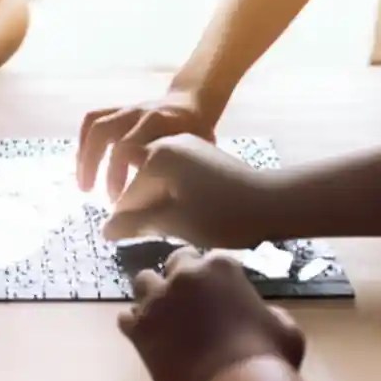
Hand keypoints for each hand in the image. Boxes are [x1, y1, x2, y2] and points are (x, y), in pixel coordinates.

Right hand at [77, 91, 216, 199]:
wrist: (192, 102)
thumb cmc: (197, 134)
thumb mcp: (197, 149)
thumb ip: (178, 167)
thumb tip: (160, 204)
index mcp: (160, 121)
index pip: (128, 149)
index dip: (120, 177)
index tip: (125, 204)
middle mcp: (139, 112)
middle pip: (107, 137)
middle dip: (101, 169)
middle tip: (104, 199)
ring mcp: (125, 109)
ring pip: (95, 127)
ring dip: (85, 157)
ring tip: (85, 186)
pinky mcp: (116, 110)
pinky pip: (91, 120)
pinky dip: (83, 142)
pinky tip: (82, 165)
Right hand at [103, 134, 275, 248]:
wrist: (275, 202)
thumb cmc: (222, 216)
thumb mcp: (175, 222)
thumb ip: (136, 224)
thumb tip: (106, 230)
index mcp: (157, 156)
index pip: (127, 192)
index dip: (122, 220)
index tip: (118, 240)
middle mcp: (168, 141)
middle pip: (135, 175)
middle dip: (133, 204)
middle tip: (135, 231)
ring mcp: (187, 144)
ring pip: (152, 171)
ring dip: (149, 196)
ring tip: (155, 222)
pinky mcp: (201, 153)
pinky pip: (169, 169)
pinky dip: (165, 188)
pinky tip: (175, 208)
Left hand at [119, 248, 304, 380]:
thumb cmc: (269, 358)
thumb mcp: (285, 327)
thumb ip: (268, 312)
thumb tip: (262, 315)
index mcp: (221, 267)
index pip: (210, 260)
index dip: (212, 278)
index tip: (215, 293)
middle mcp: (185, 276)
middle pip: (174, 263)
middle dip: (179, 277)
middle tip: (187, 300)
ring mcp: (158, 301)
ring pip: (143, 283)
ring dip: (152, 295)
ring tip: (163, 315)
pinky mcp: (140, 329)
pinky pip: (126, 318)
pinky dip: (136, 326)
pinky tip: (148, 339)